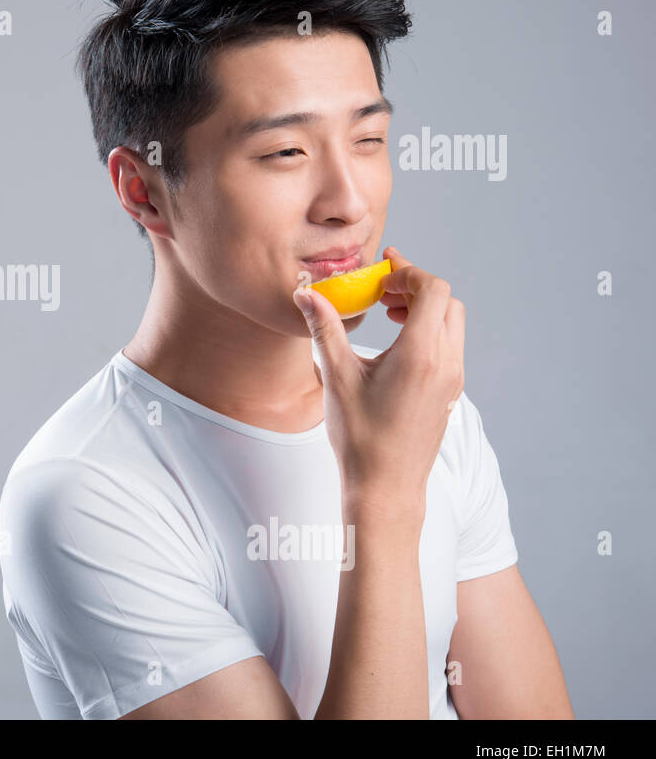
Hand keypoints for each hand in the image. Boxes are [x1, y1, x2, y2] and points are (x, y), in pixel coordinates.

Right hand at [293, 247, 465, 529]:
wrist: (385, 488)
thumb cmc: (360, 437)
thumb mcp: (337, 377)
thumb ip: (324, 329)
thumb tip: (306, 294)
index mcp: (421, 354)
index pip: (432, 289)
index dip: (408, 271)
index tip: (381, 269)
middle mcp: (446, 363)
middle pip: (447, 301)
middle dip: (416, 286)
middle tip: (381, 291)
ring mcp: (453, 380)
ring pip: (452, 323)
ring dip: (424, 309)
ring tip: (388, 315)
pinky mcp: (450, 393)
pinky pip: (450, 346)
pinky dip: (429, 331)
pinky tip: (396, 345)